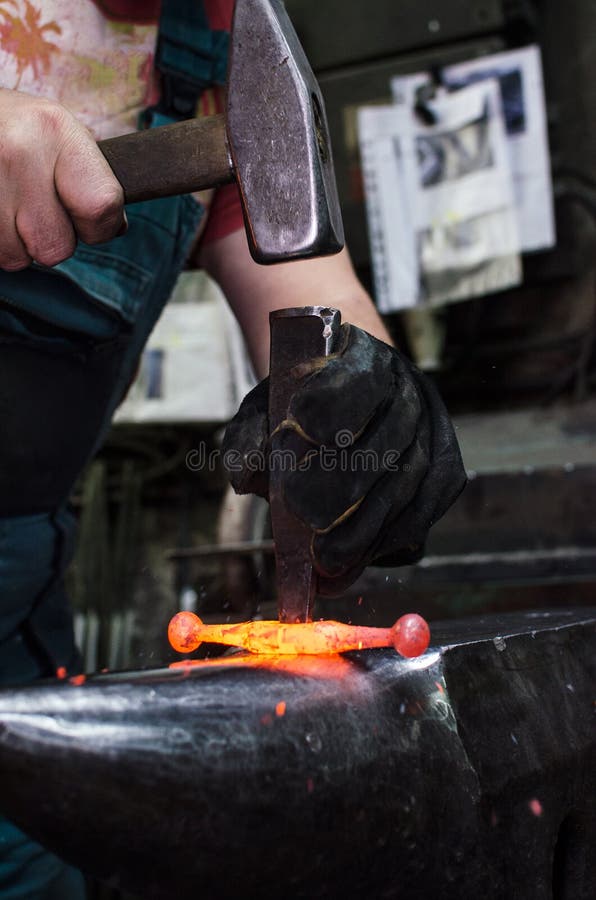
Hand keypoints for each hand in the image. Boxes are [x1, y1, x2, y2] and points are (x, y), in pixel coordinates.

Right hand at [0, 88, 125, 270]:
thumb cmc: (18, 129)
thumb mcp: (60, 134)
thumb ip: (92, 179)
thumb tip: (113, 227)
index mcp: (56, 131)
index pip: (100, 207)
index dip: (100, 228)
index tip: (89, 220)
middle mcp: (19, 152)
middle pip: (56, 247)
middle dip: (53, 239)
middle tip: (42, 210)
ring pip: (19, 257)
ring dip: (20, 243)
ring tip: (14, 206)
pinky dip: (0, 241)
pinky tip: (0, 209)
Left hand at [223, 324, 466, 594]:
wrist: (351, 407)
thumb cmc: (297, 412)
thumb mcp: (263, 412)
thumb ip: (249, 437)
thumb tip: (249, 475)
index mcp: (364, 358)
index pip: (358, 379)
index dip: (330, 407)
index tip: (294, 432)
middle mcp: (409, 391)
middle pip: (386, 442)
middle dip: (343, 488)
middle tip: (304, 520)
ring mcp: (434, 432)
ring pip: (407, 485)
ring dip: (364, 530)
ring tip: (324, 561)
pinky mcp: (445, 473)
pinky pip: (422, 513)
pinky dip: (385, 543)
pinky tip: (352, 563)